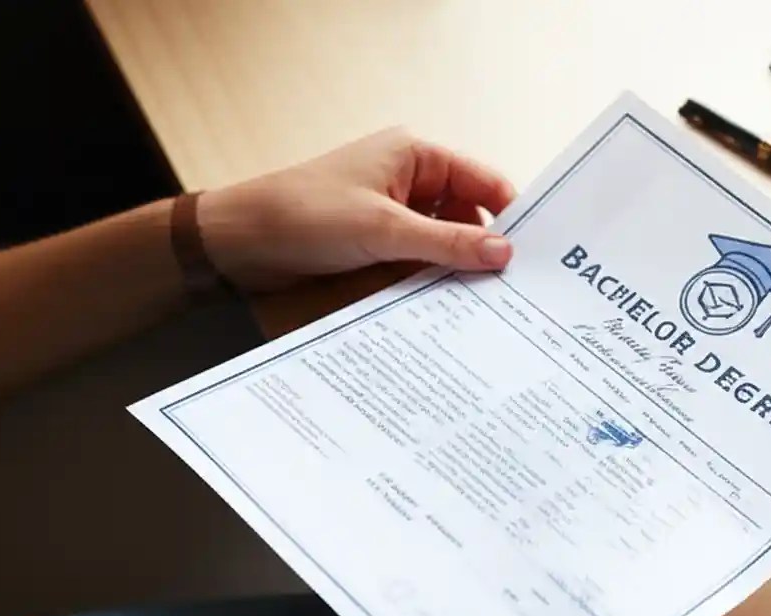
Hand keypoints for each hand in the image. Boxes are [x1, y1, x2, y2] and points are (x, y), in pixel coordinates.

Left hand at [198, 126, 516, 291]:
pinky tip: (446, 305)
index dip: (511, 216)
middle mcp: (409, 180)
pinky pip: (420, 259)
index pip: (484, 183)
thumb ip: (447, 242)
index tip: (533, 255)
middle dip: (485, 249)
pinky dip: (432, 279)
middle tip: (513, 289)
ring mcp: (393, 212)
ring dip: (457, 268)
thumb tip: (504, 253)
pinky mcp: (377, 242)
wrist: (237, 242)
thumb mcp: (383, 230)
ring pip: (445, 242)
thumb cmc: (303, 214)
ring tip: (484, 303)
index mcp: (416, 156)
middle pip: (468, 215)